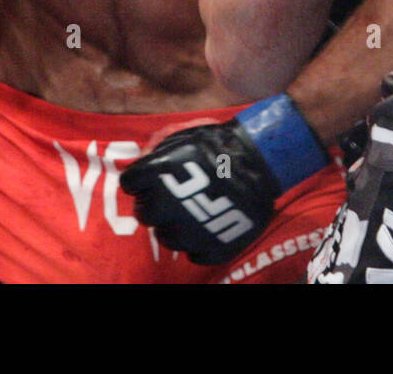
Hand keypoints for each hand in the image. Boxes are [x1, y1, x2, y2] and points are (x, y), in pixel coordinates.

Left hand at [119, 94, 329, 264]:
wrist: (262, 160)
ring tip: (190, 214)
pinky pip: (194, 255)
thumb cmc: (223, 143)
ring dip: (173, 226)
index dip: (140, 181)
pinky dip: (199, 244)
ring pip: (166, 238)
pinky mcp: (210, 249)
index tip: (151, 179)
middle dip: (153, 205)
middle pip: (144, 213)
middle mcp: (166, 207)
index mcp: (157, 175)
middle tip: (170, 197)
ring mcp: (188, 232)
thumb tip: (145, 165)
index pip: (130, 183)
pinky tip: (207, 229)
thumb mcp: (185, 138)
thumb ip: (160, 154)